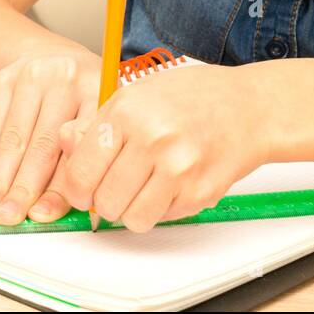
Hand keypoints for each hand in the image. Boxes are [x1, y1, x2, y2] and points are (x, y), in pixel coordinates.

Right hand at [0, 49, 101, 224]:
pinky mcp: (5, 80)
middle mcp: (68, 80)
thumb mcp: (94, 120)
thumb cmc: (80, 100)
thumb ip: (82, 160)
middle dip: (24, 186)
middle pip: (44, 143)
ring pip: (15, 138)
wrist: (51, 56)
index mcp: (101, 92)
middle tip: (10, 217)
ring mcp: (34, 76)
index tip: (43, 215)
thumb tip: (54, 210)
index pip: (79, 148)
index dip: (60, 185)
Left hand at [58, 63, 270, 232]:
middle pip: (103, 202)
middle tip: (116, 186)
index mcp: (127, 111)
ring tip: (144, 185)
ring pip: (131, 219)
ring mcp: (179, 168)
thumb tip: (63, 144)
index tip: (83, 187)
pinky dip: (160, 208)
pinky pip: (162, 219)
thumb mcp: (135, 95)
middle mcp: (152, 139)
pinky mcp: (200, 192)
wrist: (250, 106)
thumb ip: (95, 123)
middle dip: (104, 201)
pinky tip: (170, 182)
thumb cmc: (192, 97)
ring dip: (132, 209)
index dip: (76, 188)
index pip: (79, 171)